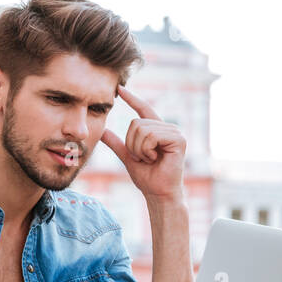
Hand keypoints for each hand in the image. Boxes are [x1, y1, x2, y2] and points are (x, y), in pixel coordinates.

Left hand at [100, 85, 186, 202]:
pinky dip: (147, 150)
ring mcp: (175, 133)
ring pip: (142, 129)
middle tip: (143, 158)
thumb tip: (102, 131)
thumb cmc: (147, 177)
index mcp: (157, 130)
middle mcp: (168, 128)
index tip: (119, 88)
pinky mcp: (179, 140)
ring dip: (139, 149)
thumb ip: (117, 143)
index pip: (143, 109)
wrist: (158, 194)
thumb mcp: (128, 157)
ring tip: (149, 159)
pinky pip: (151, 136)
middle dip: (132, 144)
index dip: (131, 98)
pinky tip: (155, 159)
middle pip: (136, 123)